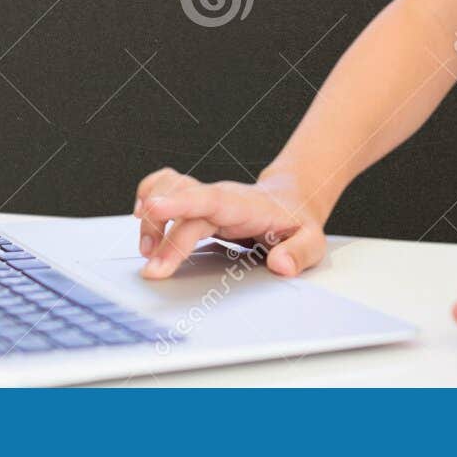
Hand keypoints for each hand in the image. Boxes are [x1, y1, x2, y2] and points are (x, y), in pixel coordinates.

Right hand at [132, 166, 325, 279]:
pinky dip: (148, 198)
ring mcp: (205, 197)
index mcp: (246, 205)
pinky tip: (144, 224)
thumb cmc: (297, 223)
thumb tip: (280, 264)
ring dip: (151, 219)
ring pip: (168, 190)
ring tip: (148, 251)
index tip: (154, 210)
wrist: (290, 202)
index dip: (181, 204)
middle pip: (183, 204)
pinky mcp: (195, 203)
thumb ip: (299, 253)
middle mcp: (221, 197)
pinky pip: (165, 188)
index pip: (211, 199)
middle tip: (152, 269)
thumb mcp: (312, 241)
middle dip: (161, 233)